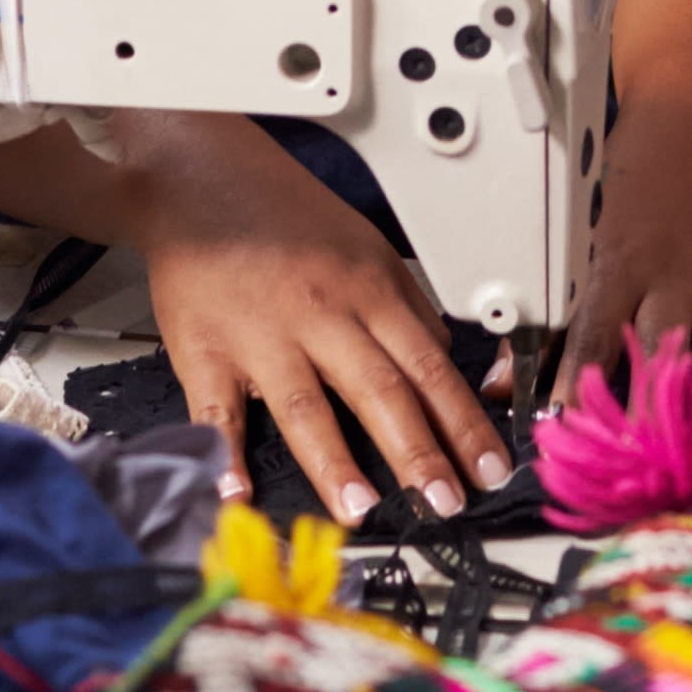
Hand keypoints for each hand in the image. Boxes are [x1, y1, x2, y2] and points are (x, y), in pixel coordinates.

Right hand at [133, 124, 511, 523]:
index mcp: (368, 291)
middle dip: (418, 454)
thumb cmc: (286, 219)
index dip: (463, 422)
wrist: (203, 181)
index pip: (429, 367)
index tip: (489, 469)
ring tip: (360, 510)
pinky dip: (225, 456)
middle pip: (379, 391)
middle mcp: (321, 315)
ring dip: (335, 464)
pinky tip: (236, 493)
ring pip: (307, 407)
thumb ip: (406, 307)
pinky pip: (218, 412)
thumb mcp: (366, 247)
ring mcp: (261, 337)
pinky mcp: (205, 352)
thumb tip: (444, 361)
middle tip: (446, 504)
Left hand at [560, 167, 691, 436]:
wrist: (688, 157)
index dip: (580, 377)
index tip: (565, 424)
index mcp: (619, 271)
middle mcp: (673, 284)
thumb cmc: (622, 219)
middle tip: (641, 462)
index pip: (596, 330)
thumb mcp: (579, 256)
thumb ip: (546, 328)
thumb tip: (501, 388)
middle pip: (662, 350)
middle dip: (652, 408)